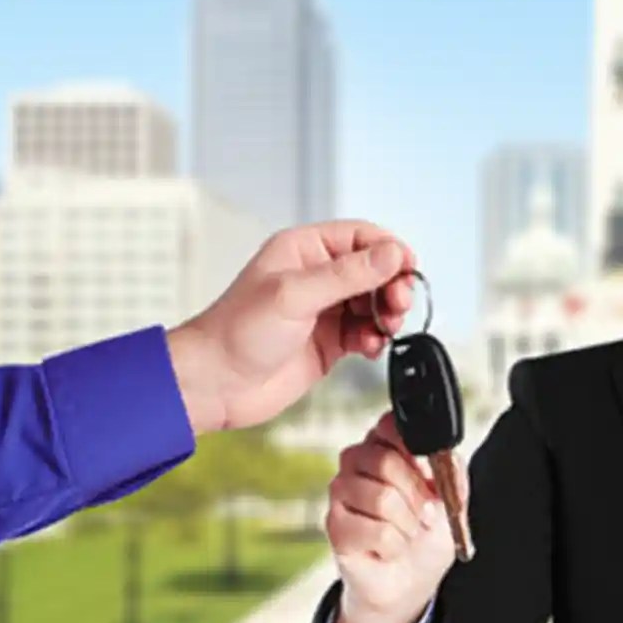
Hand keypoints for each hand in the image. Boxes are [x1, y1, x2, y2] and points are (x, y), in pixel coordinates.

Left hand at [165, 220, 416, 433]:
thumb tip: (393, 254)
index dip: (389, 251)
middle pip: (375, 270)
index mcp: (304, 250)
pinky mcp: (329, 342)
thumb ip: (348, 274)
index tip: (408, 270)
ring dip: (387, 314)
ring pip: (375, 302)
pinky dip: (376, 339)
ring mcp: (324, 310)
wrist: (214, 385)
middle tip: (397, 306)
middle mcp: (317, 276)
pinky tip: (369, 348)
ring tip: (384, 329)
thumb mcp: (296, 295)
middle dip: (392, 286)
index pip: (362, 237)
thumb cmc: (238, 333)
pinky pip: (367, 332)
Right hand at [328, 412, 466, 622]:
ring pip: (382, 499)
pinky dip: (394, 546)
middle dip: (417, 495)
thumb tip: (445, 458)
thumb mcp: (452, 496)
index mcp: (385, 443)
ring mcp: (341, 491)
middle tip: (425, 513)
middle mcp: (357, 460)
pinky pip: (376, 531)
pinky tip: (390, 548)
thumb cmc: (426, 530)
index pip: (390, 424)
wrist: (411, 577)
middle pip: (386, 462)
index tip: (429, 471)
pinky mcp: (334, 525)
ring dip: (407, 524)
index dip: (414, 448)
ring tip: (407, 532)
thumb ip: (451, 471)